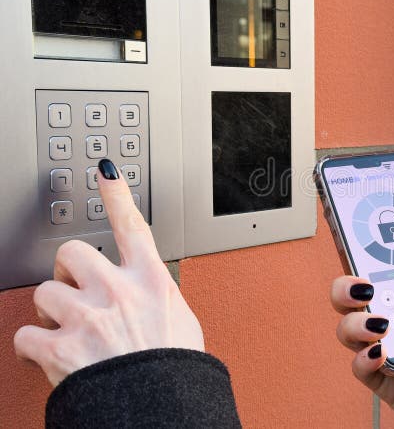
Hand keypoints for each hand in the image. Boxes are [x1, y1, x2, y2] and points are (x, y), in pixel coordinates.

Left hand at [14, 159, 203, 385]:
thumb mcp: (181, 323)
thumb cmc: (174, 371)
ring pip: (46, 292)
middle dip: (67, 269)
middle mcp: (118, 291)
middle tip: (73, 288)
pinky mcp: (61, 347)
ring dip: (51, 311)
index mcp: (152, 281)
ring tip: (66, 331)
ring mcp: (88, 316)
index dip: (118, 195)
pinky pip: (27, 335)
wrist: (160, 409)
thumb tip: (150, 298)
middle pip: (73, 252)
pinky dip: (33, 347)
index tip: (106, 172)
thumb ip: (158, 301)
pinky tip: (49, 355)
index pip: (132, 226)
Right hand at [330, 225, 393, 419]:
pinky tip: (380, 352)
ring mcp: (381, 346)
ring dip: (355, 323)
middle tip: (363, 285)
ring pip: (347, 329)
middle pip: (348, 297)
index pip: (376, 270)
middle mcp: (387, 318)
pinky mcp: (380, 376)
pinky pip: (359, 366)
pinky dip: (364, 358)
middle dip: (344, 287)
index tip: (363, 241)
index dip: (362, 255)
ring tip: (380, 323)